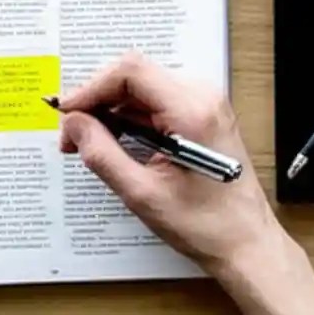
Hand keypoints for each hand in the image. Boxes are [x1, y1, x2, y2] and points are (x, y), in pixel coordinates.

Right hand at [58, 54, 313, 314]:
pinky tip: (112, 142)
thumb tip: (75, 125)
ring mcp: (204, 104)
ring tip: (87, 142)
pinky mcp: (201, 115)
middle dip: (97, 100)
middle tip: (72, 135)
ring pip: (142, 87)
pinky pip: (155, 102)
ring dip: (110, 110)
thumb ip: (103, 154)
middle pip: (134, 76)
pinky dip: (129, 117)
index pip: (130, 71)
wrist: (246, 242)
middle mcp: (202, 97)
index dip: (91, 87)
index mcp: (193, 110)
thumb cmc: (208, 225)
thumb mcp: (142, 193)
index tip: (67, 112)